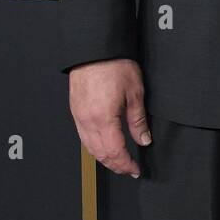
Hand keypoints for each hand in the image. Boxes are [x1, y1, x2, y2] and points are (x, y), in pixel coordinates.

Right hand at [68, 58, 150, 177]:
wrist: (95, 49)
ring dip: (104, 158)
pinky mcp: (75, 110)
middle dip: (115, 165)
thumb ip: (138, 120)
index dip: (126, 164)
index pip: (115, 152)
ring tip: (118, 162)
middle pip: (100, 154)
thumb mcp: (135, 91)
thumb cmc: (115, 65)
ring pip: (89, 148)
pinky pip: (83, 137)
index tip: (135, 170)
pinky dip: (94, 147)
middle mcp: (87, 121)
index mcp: (104, 118)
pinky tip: (104, 146)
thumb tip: (143, 140)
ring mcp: (78, 117)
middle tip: (129, 170)